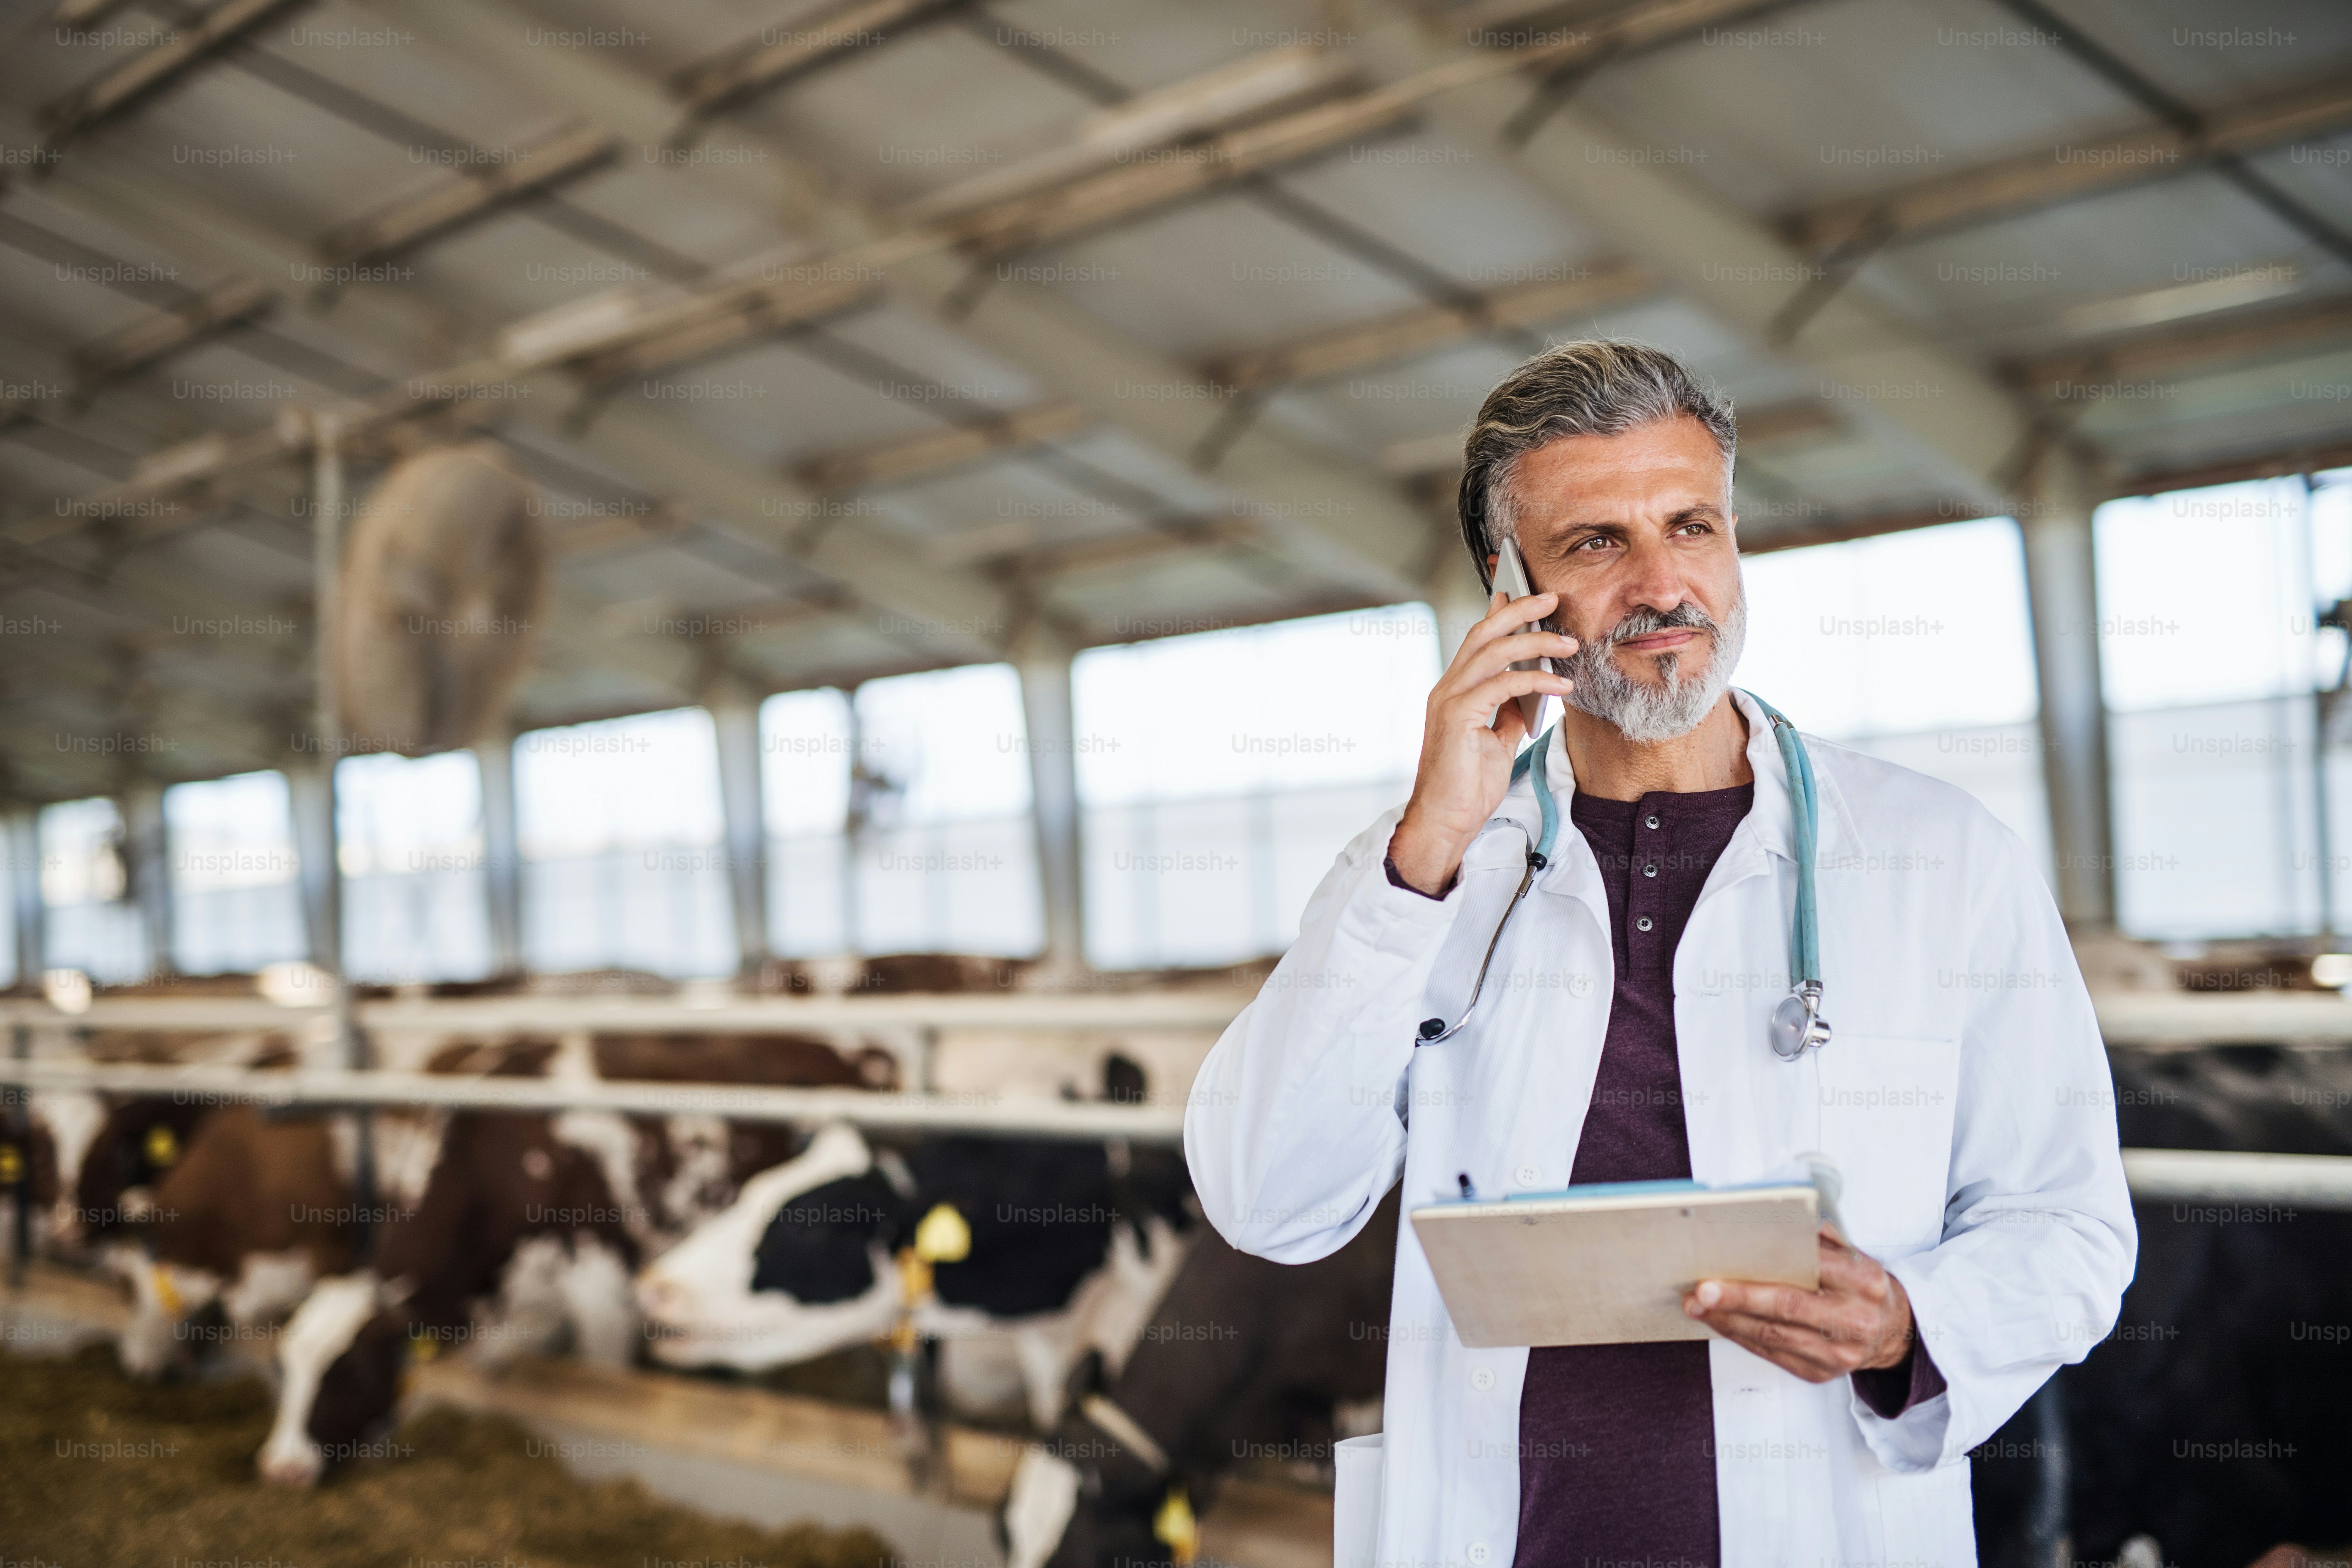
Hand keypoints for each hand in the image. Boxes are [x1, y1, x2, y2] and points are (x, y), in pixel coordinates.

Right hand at [1388, 590, 1576, 894]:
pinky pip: (1502, 685)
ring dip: (1535, 642)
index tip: (1524, 594)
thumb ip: (1507, 711)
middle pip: (1483, 634)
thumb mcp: (1496, 740)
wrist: (1447, 820)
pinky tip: (1561, 684)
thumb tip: (1531, 691)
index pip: (1477, 641)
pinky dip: (1535, 679)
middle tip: (1550, 598)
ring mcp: (1449, 701)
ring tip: (1568, 642)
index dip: (1500, 614)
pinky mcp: (1457, 716)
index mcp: (1454, 692)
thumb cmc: (1468, 786)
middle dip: (1518, 610)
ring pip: (1493, 652)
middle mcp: (1447, 689)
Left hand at [1680, 1226, 1915, 1381]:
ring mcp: (1839, 1353)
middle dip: (1737, 1300)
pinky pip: (1771, 1354)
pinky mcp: (1821, 1373)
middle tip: (1700, 1292)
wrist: (1892, 1331)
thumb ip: (1819, 1238)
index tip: (1726, 1265)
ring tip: (1698, 1305)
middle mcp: (1854, 1319)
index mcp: (1864, 1281)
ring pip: (1773, 1336)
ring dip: (1729, 1321)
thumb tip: (1773, 1222)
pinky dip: (1741, 1336)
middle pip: (1786, 1309)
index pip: (1809, 1272)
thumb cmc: (1861, 1286)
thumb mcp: (1853, 1253)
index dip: (1769, 1269)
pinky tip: (1720, 1322)